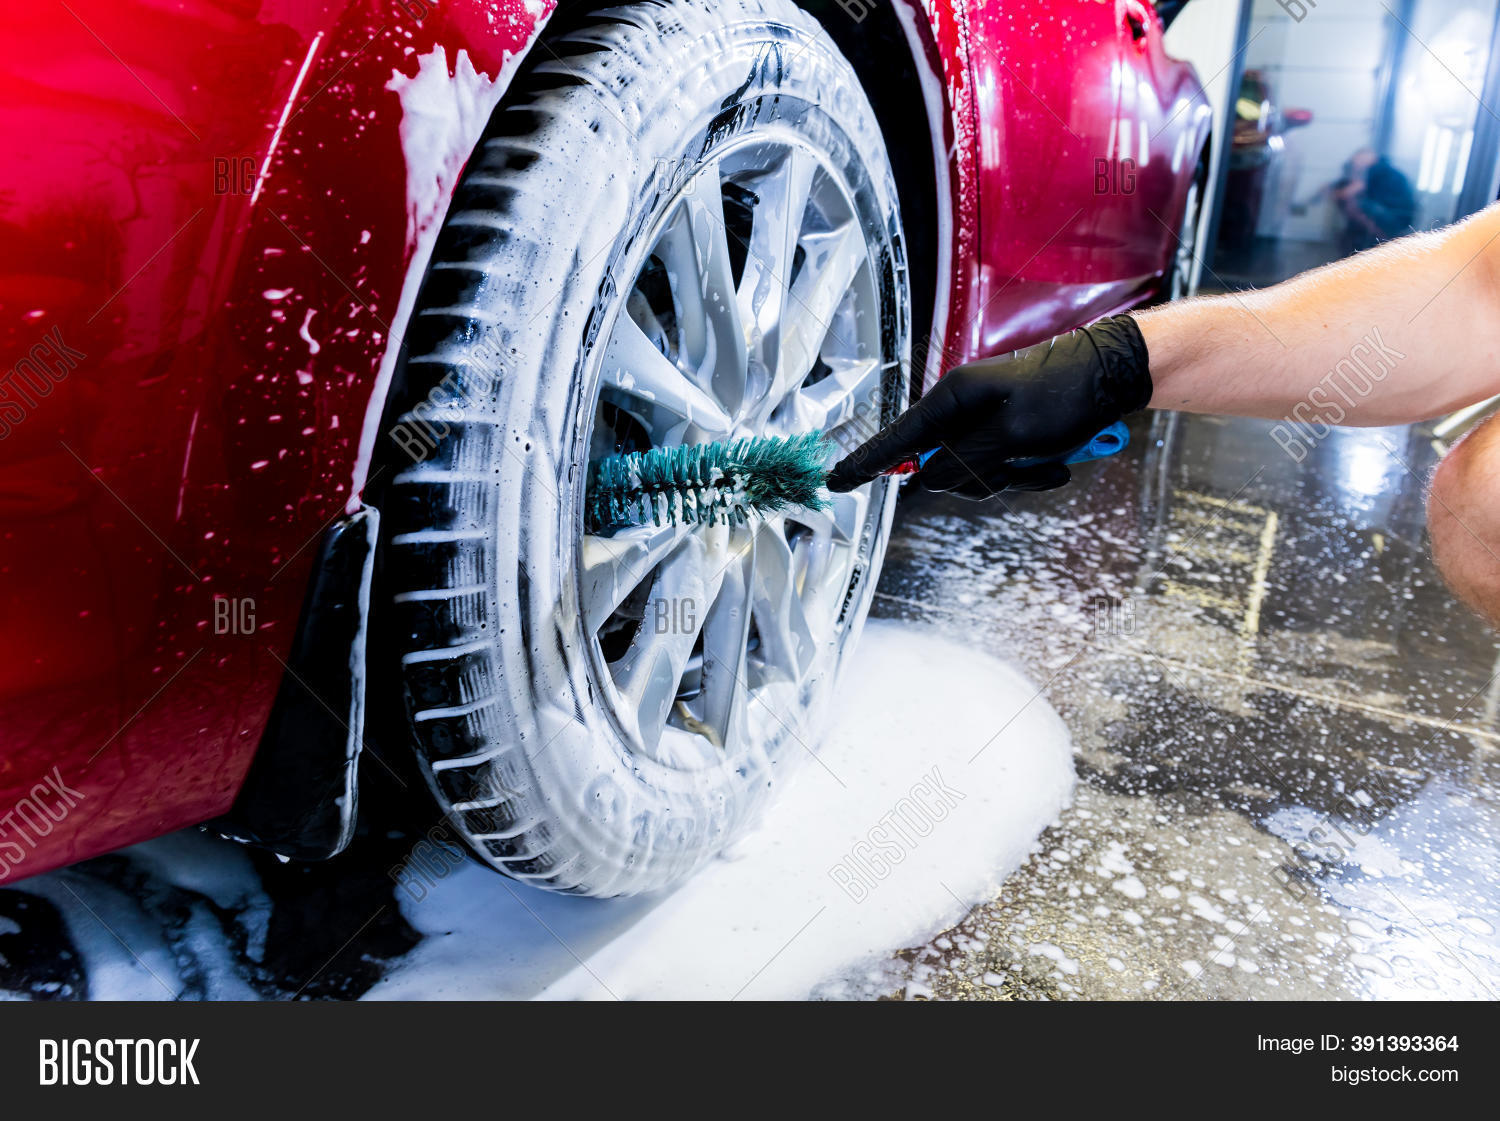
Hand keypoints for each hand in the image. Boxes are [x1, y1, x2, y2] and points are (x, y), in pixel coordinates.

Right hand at [826, 314, 1151, 497]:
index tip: (834, 482)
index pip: (898, 439)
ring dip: (1014, 478)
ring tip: (1050, 462)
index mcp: (954, 397)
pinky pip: (1004, 466)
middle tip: (1020, 467)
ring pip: (978, 472)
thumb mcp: (1013, 438)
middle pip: (945, 466)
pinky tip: (1059, 463)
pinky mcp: (1010, 428)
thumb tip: (932, 478)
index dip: (866, 463)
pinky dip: (1030, 472)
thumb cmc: (1066, 397)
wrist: (1120, 373)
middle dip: (981, 479)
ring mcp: (987, 417)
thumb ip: (964, 462)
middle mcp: (964, 405)